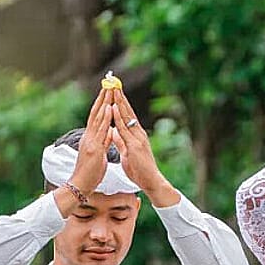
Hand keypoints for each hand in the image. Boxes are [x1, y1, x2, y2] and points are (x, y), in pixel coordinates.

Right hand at [72, 87, 116, 191]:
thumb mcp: (99, 154)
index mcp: (90, 138)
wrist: (81, 185)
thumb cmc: (90, 173)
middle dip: (103, 97)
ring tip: (110, 89)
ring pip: (98, 117)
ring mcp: (90, 141)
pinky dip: (105, 118)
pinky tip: (110, 108)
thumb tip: (109, 132)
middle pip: (96, 112)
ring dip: (104, 102)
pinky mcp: (94, 148)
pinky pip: (101, 130)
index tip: (107, 91)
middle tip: (109, 82)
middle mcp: (89, 136)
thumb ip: (104, 142)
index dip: (101, 103)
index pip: (96, 117)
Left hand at [110, 90, 179, 206]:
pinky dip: (118, 117)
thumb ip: (121, 143)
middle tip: (114, 82)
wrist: (151, 181)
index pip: (127, 115)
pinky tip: (113, 108)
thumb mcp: (127, 154)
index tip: (115, 91)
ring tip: (113, 89)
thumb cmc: (140, 170)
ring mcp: (138, 138)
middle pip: (127, 111)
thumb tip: (115, 133)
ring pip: (126, 116)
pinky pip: (125, 128)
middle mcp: (138, 133)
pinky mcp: (136, 145)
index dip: (120, 103)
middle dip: (120, 97)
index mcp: (136, 135)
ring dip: (119, 102)